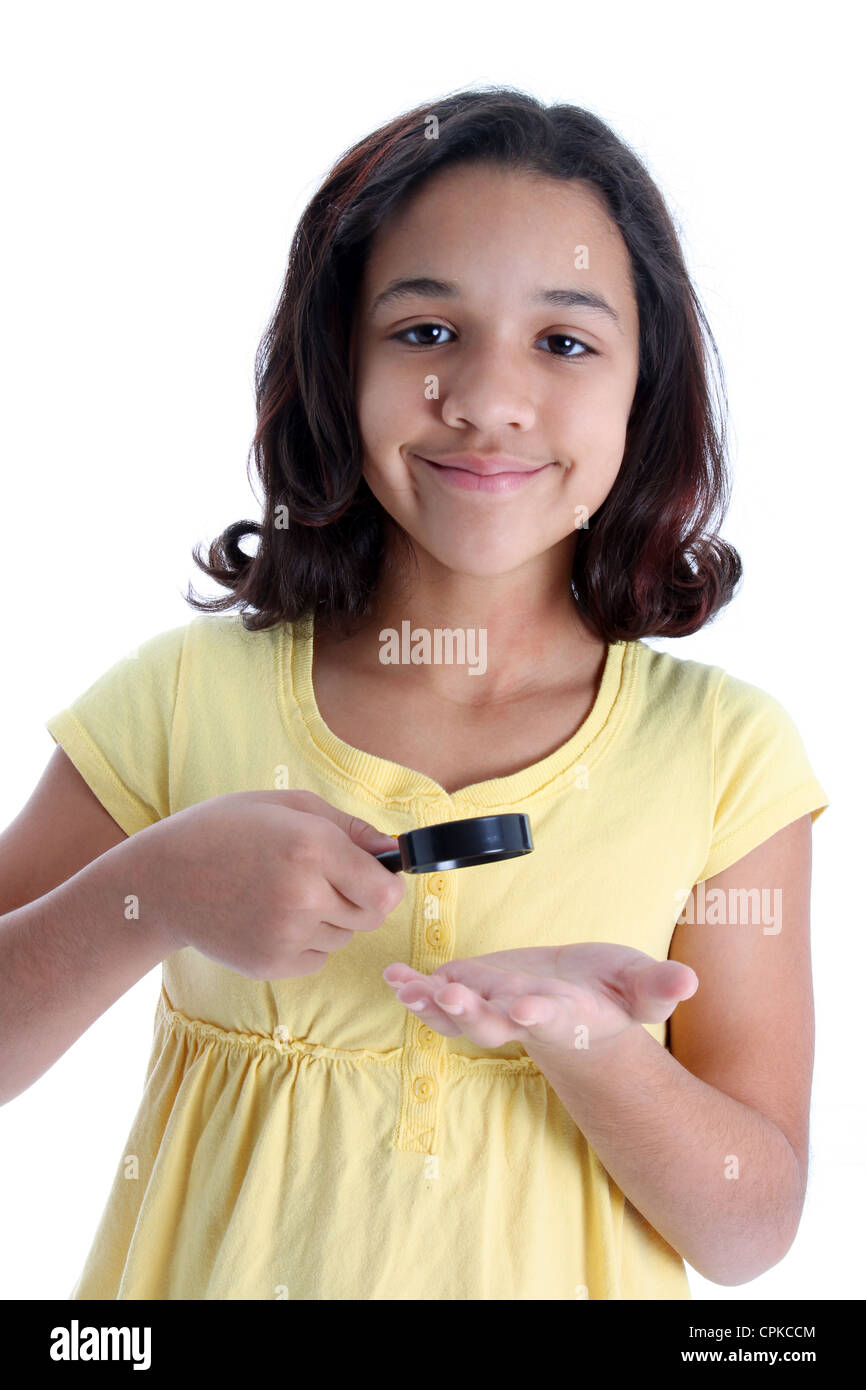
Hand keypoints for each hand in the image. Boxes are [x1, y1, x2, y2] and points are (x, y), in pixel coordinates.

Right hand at [130, 789, 403, 978]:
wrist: (162, 880)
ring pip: (343, 937)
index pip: (386, 891)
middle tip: (322, 878)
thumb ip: (349, 826)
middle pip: (371, 917)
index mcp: (312, 847)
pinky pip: (317, 957)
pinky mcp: (271, 964)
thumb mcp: (287, 805)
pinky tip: (271, 916)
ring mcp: (286, 935)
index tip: (374, 875)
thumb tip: (393, 850)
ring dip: (329, 918)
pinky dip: (306, 941)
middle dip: (359, 899)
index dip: (387, 883)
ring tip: (285, 893)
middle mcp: (304, 895)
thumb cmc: (225, 831)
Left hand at [383, 943, 697, 1052]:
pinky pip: (436, 1000)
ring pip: (457, 1016)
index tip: (525, 1006)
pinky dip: (414, 990)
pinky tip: (394, 976)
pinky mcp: (470, 995)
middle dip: (469, 1010)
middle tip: (447, 993)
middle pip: (492, 1023)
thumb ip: (660, 986)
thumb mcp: (640, 986)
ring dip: (430, 1004)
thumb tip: (691, 981)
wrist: (579, 1008)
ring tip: (407, 986)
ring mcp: (491, 1011)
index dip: (537, 1013)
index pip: (550, 1018)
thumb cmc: (611, 994)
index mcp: (565, 1017)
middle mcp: (522, 1019)